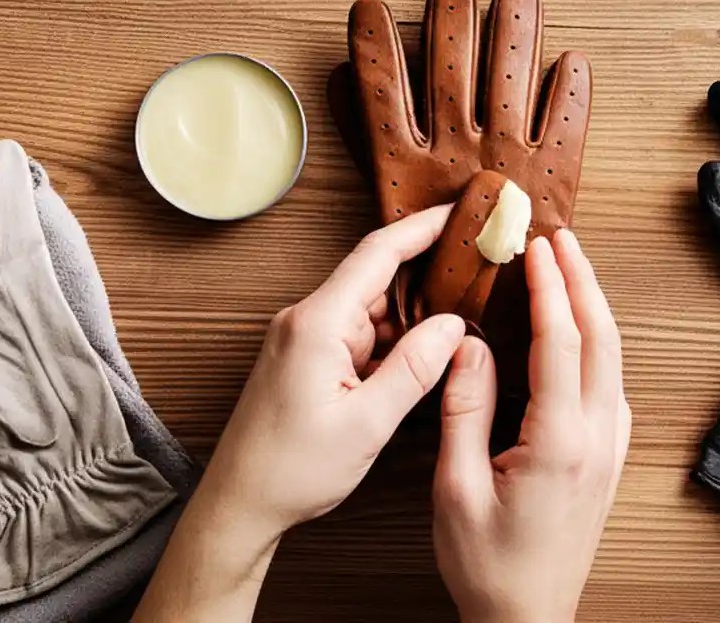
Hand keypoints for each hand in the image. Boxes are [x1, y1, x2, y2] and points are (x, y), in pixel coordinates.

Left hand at [137, 205, 465, 620]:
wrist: (240, 504)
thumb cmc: (293, 470)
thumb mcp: (368, 423)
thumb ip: (415, 368)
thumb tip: (455, 325)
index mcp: (318, 323)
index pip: (377, 253)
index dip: (423, 228)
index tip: (462, 213)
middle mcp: (307, 319)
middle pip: (377, 278)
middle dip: (428, 275)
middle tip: (479, 271)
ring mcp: (304, 338)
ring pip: (372, 310)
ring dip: (412, 316)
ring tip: (462, 320)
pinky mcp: (306, 358)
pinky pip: (358, 334)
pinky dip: (392, 341)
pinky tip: (422, 355)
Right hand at [432, 229, 630, 622]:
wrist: (529, 620)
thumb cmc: (488, 566)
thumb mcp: (456, 488)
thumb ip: (464, 411)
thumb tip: (469, 346)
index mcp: (560, 443)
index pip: (561, 343)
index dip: (550, 288)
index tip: (536, 247)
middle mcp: (598, 439)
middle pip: (602, 340)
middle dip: (583, 281)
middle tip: (563, 237)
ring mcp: (611, 450)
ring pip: (613, 360)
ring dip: (593, 309)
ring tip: (569, 271)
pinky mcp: (609, 460)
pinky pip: (611, 386)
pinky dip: (597, 345)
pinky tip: (579, 335)